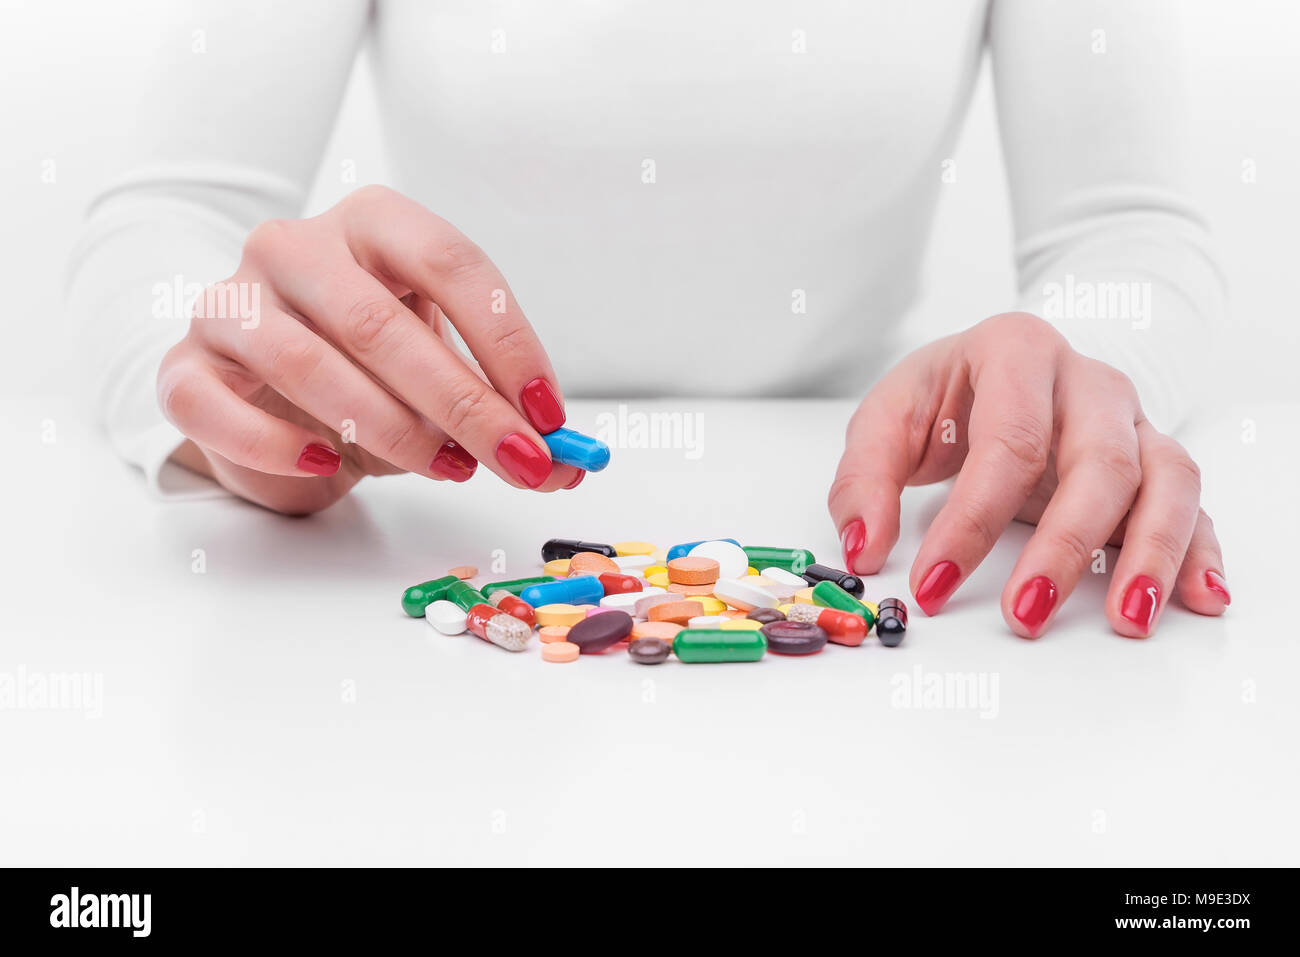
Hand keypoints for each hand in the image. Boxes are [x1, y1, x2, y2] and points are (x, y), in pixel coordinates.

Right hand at [158, 185, 582, 513]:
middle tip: (517, 462)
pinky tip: (330, 467)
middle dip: (464, 404)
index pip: (451, 263)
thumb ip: (504, 407)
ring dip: (390, 429)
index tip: (549, 414)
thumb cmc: (370, 367)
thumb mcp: (442, 370)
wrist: (266, 387)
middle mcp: (294, 246)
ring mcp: (231, 301)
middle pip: (383, 322)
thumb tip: (569, 460)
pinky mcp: (184, 365)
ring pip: (307, 363)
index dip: (508, 341)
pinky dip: (279, 446)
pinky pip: (216, 406)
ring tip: (445, 468)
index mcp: (374, 223)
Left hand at [828, 313, 1229, 638]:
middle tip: (1024, 613)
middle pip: (1100, 463)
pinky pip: (1194, 506)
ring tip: (1128, 619)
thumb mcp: (888, 418)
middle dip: (1063, 547)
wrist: (1005, 366)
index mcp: (1018, 352)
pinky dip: (1199, 553)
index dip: (972, 520)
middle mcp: (1089, 382)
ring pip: (1168, 480)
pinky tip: (1198, 598)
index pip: (1008, 443)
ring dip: (1152, 554)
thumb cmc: (947, 396)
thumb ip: (864, 479)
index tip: (935, 583)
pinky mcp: (1156, 463)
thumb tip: (863, 549)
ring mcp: (1133, 421)